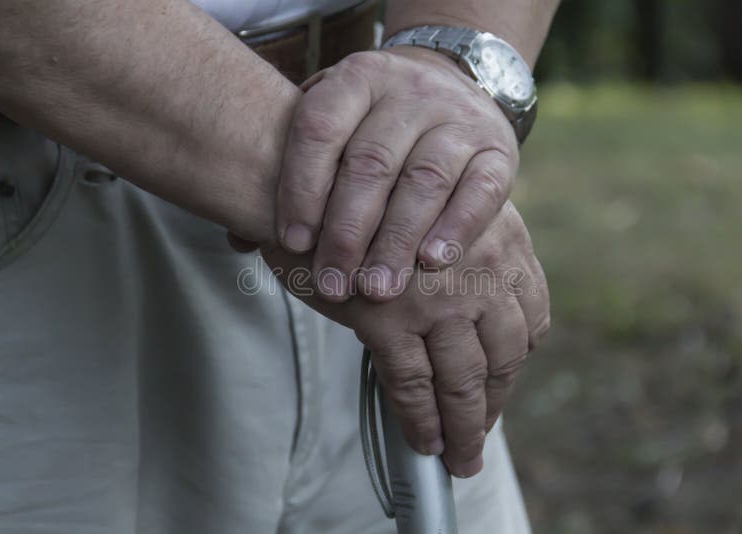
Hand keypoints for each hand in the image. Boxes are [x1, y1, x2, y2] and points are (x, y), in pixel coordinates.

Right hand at [261, 202, 548, 477]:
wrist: (307, 180)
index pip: (531, 312)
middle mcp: (481, 267)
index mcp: (501, 235)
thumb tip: (475, 306)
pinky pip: (412, 385)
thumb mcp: (438, 206)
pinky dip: (420, 421)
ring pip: (463, 380)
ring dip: (464, 427)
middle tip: (480, 433)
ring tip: (460, 456)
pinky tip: (424, 442)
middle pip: (504, 355)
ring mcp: (437, 296)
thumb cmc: (366, 196)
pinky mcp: (389, 318)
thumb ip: (466, 248)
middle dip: (493, 402)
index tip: (504, 377)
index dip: (519, 355)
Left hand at [275, 47, 518, 301]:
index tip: (293, 242)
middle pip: (371, 162)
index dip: (302, 187)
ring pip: (424, 181)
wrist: (452, 86)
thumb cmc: (376, 124)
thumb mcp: (336, 126)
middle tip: (332, 283)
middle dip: (347, 231)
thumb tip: (244, 238)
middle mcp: (409, 92)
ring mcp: (457, 119)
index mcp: (357, 79)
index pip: (320, 128)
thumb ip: (295, 176)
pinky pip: (479, 191)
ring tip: (376, 288)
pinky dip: (455, 229)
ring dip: (397, 241)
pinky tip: (432, 262)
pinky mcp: (497, 149)